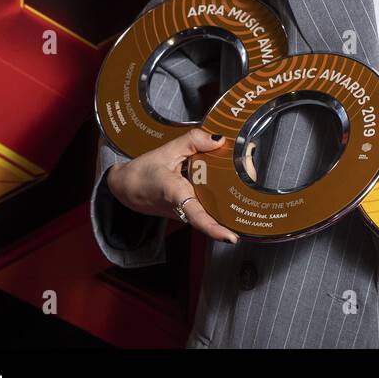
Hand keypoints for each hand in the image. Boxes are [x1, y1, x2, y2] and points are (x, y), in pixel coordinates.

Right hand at [104, 128, 238, 243]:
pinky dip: (219, 202)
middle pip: (211, 216)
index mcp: (175, 194)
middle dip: (233, 214)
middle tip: (254, 207)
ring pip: (210, 213)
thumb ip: (193, 141)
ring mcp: (184, 213)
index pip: (196, 216)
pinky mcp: (185, 212)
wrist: (124, 188)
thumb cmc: (142, 172)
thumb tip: (219, 140)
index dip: (214, 228)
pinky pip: (205, 209)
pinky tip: (234, 193)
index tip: (231, 237)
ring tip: (249, 196)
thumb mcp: (166, 150)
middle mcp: (181, 208)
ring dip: (228, 209)